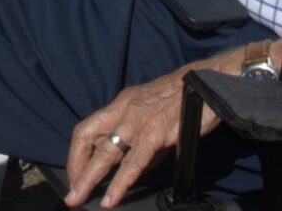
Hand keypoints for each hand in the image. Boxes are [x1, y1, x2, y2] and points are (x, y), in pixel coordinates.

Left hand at [65, 62, 224, 207]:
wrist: (210, 82)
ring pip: (106, 151)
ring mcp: (140, 119)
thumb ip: (140, 144)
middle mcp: (125, 108)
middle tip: (71, 195)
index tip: (75, 176)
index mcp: (122, 103)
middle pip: (89, 139)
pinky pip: (134, 161)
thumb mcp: (153, 115)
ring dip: (90, 178)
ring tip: (80, 199)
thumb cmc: (184, 99)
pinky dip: (121, 182)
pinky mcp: (157, 131)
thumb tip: (129, 171)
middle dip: (76, 170)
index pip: (87, 128)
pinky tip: (113, 198)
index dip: (77, 155)